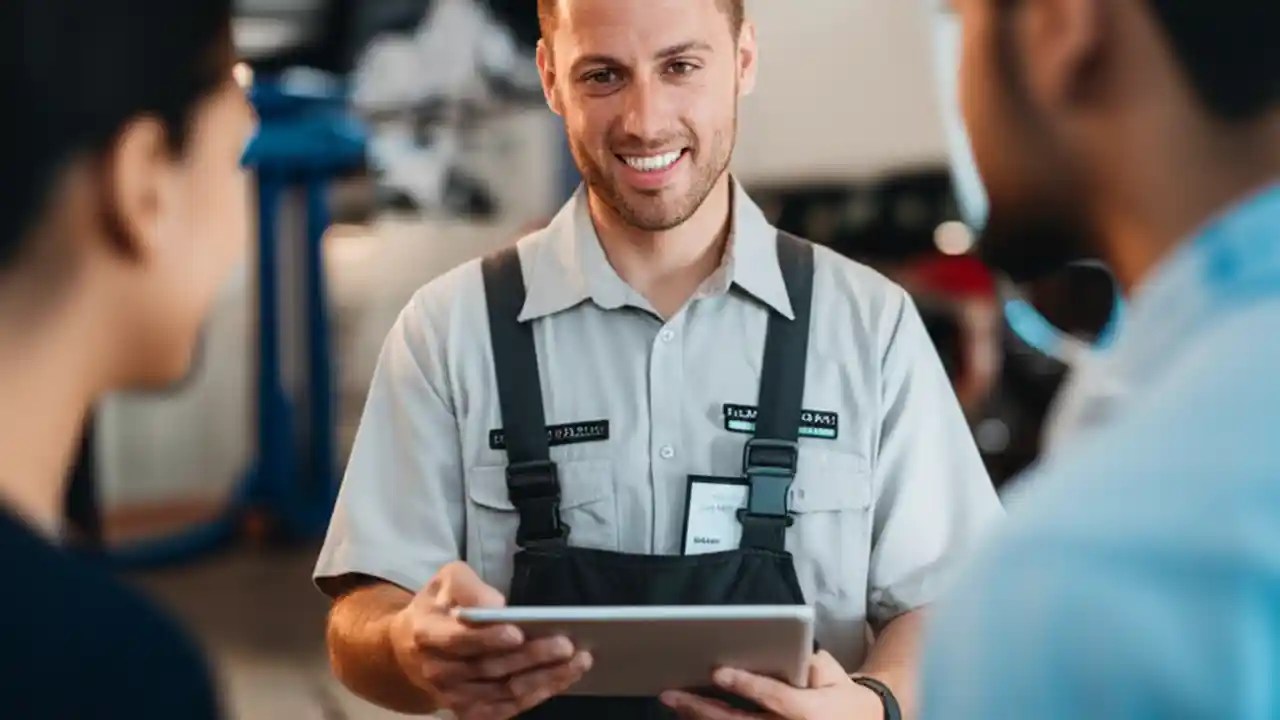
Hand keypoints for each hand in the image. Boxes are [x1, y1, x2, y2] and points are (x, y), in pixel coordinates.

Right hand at [389, 562, 592, 719]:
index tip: (517, 631)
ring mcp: (453, 695)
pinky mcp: (468, 710)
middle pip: (489, 669)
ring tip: (578, 661)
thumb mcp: (446, 581)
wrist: (409, 648)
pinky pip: (505, 709)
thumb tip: (497, 606)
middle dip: (531, 657)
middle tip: (567, 645)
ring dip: (544, 680)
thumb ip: (469, 587)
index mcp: (428, 634)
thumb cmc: (439, 607)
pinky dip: (536, 697)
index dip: (487, 638)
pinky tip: (562, 680)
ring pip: (503, 693)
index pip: (459, 641)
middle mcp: (438, 671)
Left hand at [660, 651, 883, 719]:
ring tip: (675, 701)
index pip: (774, 698)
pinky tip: (694, 713)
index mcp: (810, 712)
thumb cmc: (840, 697)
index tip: (718, 672)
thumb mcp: (831, 674)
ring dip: (702, 717)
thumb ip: (805, 662)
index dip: (745, 685)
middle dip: (704, 708)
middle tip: (673, 694)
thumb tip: (775, 651)